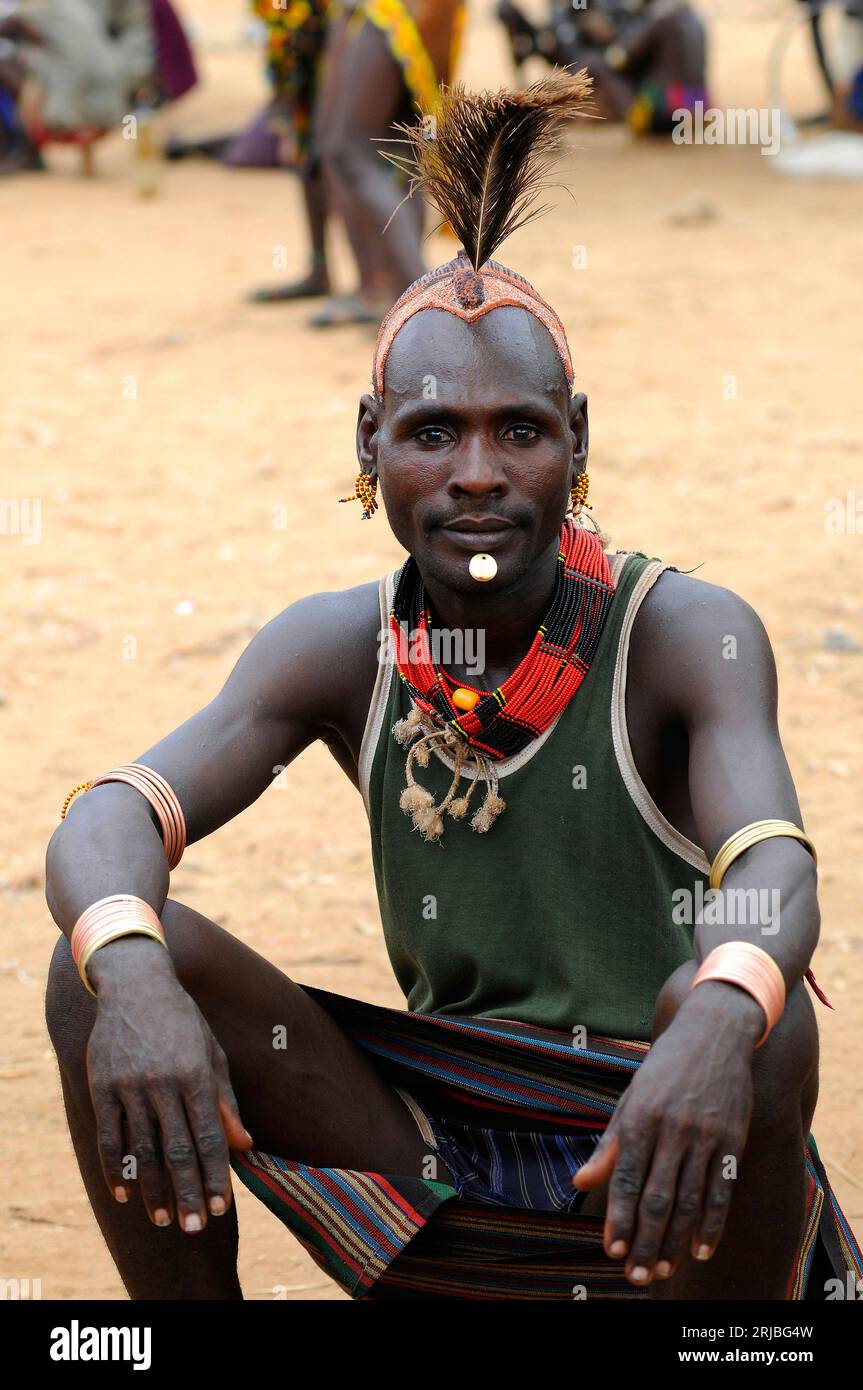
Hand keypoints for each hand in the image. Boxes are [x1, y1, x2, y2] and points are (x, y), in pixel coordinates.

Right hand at [86, 940, 252, 1232]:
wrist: (135, 984)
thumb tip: (245, 1145)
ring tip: (163, 1219)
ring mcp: (129, 1085)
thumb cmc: (182, 1021)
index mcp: (195, 1073)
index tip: (221, 1207)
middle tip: (193, 1228)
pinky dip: (116, 1169)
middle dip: (188, 1192)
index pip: (209, 1135)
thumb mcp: (211, 1052)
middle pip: (177, 1149)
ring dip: (154, 1189)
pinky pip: (108, 1137)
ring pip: (143, 1149)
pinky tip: (126, 1194)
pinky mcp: (102, 1086)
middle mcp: (162, 1082)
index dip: (216, 1174)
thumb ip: (226, 1100)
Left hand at [572, 985, 761, 1284]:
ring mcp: (706, 1136)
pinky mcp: (733, 1140)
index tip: (611, 1251)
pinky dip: (712, 1224)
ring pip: (689, 1200)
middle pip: (657, 1198)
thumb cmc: (665, 1068)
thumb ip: (610, 1144)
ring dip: (674, 1241)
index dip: (618, 1218)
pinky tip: (700, 1249)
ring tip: (662, 1268)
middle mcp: (672, 1129)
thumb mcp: (631, 1097)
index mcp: (640, 1116)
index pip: (625, 1178)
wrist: (714, 1032)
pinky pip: (722, 1190)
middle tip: (636, 1276)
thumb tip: (580, 1183)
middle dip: (644, 1241)